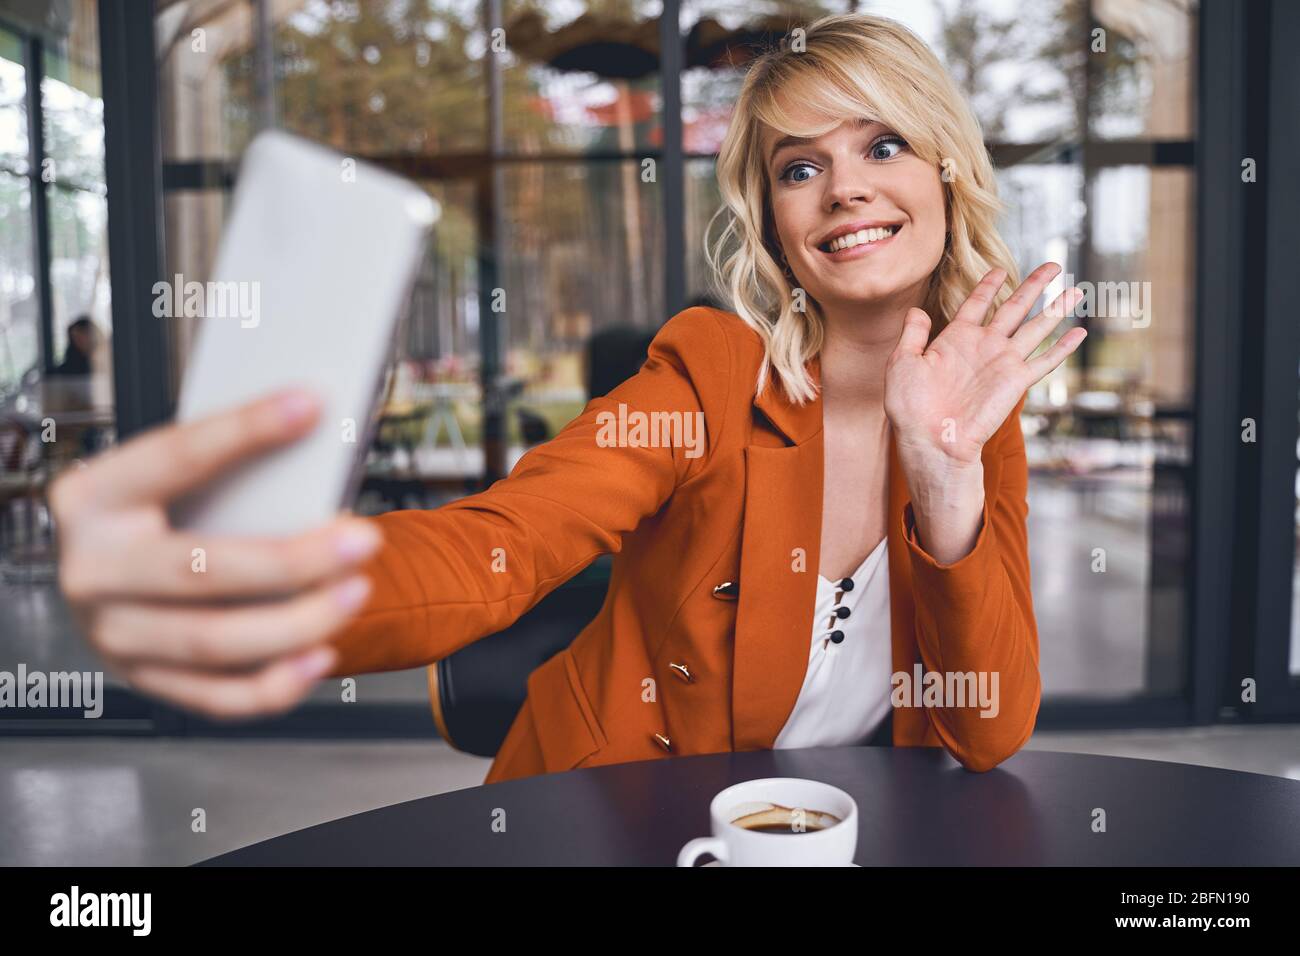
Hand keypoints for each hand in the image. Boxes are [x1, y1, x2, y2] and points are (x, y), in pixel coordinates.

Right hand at [48, 389, 382, 721]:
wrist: (120, 574)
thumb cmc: (167, 513)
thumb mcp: (179, 480)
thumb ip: (236, 470)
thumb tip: (318, 441)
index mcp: (95, 497)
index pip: (175, 457)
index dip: (245, 430)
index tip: (309, 405)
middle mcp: (94, 568)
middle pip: (200, 569)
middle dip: (294, 559)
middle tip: (362, 539)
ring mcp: (113, 632)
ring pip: (215, 640)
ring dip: (300, 621)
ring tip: (356, 591)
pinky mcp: (145, 680)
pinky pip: (219, 696)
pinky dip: (279, 683)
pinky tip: (323, 652)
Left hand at [884, 262, 1085, 464]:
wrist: (930, 438)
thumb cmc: (910, 407)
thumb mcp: (903, 362)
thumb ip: (912, 334)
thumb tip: (916, 310)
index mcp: (955, 338)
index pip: (977, 304)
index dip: (989, 286)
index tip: (1000, 270)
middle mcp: (983, 346)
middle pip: (1015, 307)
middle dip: (1034, 286)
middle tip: (1054, 266)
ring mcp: (1002, 362)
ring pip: (1036, 327)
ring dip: (1057, 308)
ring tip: (1077, 289)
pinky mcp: (1016, 380)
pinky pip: (1044, 360)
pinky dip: (1063, 348)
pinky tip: (1080, 333)